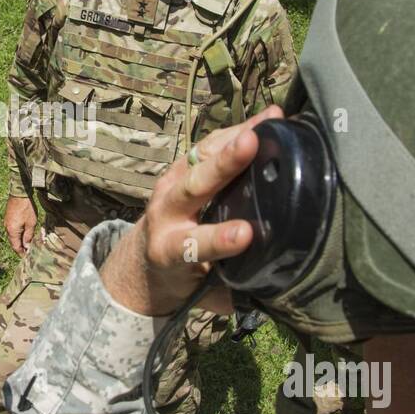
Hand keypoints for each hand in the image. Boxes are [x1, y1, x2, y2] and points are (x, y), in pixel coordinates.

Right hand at [4, 195, 37, 255]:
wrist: (19, 193)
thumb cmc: (26, 208)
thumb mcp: (31, 224)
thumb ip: (28, 236)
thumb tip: (27, 246)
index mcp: (12, 232)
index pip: (16, 247)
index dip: (21, 253)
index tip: (27, 257)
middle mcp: (7, 228)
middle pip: (13, 242)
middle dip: (20, 248)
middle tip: (28, 252)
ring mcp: (6, 223)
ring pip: (13, 236)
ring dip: (19, 241)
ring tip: (27, 244)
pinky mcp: (8, 218)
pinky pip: (12, 230)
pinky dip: (18, 234)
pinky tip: (24, 234)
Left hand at [100, 107, 281, 315]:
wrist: (142, 259)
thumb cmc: (180, 278)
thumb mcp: (200, 293)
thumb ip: (230, 292)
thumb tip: (272, 294)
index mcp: (169, 251)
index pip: (195, 244)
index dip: (219, 239)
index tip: (246, 234)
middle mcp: (166, 213)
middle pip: (195, 185)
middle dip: (223, 164)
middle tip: (250, 143)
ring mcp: (171, 186)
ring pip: (202, 156)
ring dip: (235, 137)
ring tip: (270, 121)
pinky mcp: (180, 167)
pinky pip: (208, 144)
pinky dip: (237, 131)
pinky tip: (267, 119)